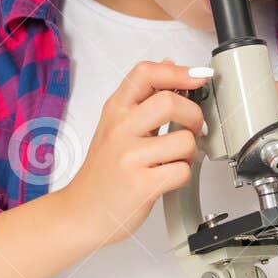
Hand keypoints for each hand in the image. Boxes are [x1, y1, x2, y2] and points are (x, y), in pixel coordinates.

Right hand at [59, 59, 208, 246]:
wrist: (80, 213)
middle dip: (193, 114)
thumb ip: (143, 98)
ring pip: (184, 140)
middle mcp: (120, 130)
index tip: (197, 76)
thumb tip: (170, 64)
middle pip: (169, 102)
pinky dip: (184, 175)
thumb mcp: (115, 126)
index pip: (145, 73)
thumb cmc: (102, 172)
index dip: (177, 71)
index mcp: (115, 111)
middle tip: (193, 127)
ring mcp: (129, 157)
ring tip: (178, 158)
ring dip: (191, 151)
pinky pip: (182, 171)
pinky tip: (169, 176)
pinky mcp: (140, 184)